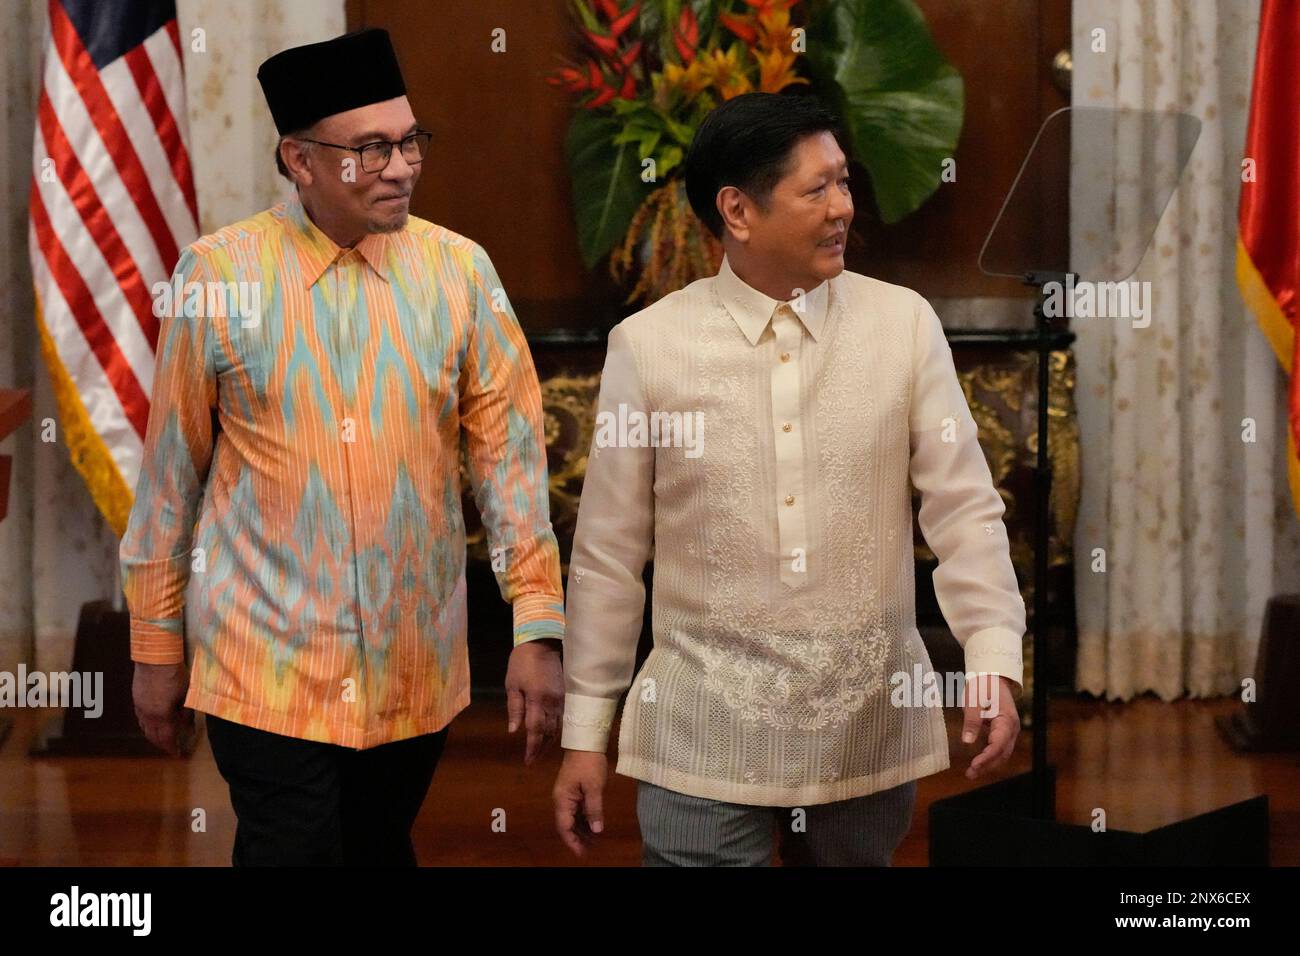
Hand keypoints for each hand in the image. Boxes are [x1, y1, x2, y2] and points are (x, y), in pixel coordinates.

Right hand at [132, 661, 194, 755]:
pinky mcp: (136, 698)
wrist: (154, 658)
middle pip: (153, 735)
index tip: (177, 754)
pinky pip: (140, 718)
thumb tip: (189, 730)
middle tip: (170, 748)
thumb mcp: (186, 696)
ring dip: (153, 736)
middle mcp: (147, 714)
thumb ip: (186, 714)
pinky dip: (146, 725)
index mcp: (162, 716)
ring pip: (144, 728)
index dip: (172, 748)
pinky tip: (151, 723)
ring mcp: (139, 706)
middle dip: (162, 744)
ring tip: (162, 738)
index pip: (167, 738)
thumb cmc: (175, 675)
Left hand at [504, 637, 562, 764]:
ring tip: (541, 751)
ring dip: (550, 741)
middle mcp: (552, 702)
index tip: (528, 761)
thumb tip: (513, 730)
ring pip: (558, 726)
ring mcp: (562, 698)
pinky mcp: (567, 694)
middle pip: (549, 732)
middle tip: (534, 760)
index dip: (532, 747)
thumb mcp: (512, 685)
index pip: (535, 730)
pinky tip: (552, 734)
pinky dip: (557, 728)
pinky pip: (563, 717)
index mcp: (536, 699)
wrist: (542, 644)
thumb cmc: (522, 663)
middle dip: (541, 748)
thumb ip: (514, 708)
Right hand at [553, 749, 607, 856]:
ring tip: (594, 841)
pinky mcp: (574, 790)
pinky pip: (577, 809)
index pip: (564, 827)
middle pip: (567, 824)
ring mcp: (567, 794)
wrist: (585, 740)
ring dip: (582, 829)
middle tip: (592, 849)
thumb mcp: (594, 787)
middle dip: (578, 838)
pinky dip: (584, 819)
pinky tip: (593, 825)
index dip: (573, 841)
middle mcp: (561, 799)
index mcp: (562, 799)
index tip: (582, 853)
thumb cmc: (589, 763)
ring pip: (572, 818)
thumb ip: (594, 809)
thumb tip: (596, 830)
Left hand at [960, 673, 1019, 779]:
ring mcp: (1009, 731)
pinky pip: (999, 748)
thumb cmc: (983, 685)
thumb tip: (967, 741)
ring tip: (972, 773)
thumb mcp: (973, 700)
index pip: (998, 745)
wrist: (992, 675)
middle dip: (987, 765)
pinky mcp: (1003, 731)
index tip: (974, 765)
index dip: (986, 757)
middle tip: (970, 774)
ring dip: (988, 764)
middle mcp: (1012, 729)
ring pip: (1002, 753)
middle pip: (1002, 753)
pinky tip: (978, 763)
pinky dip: (990, 757)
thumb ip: (971, 720)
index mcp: (1007, 721)